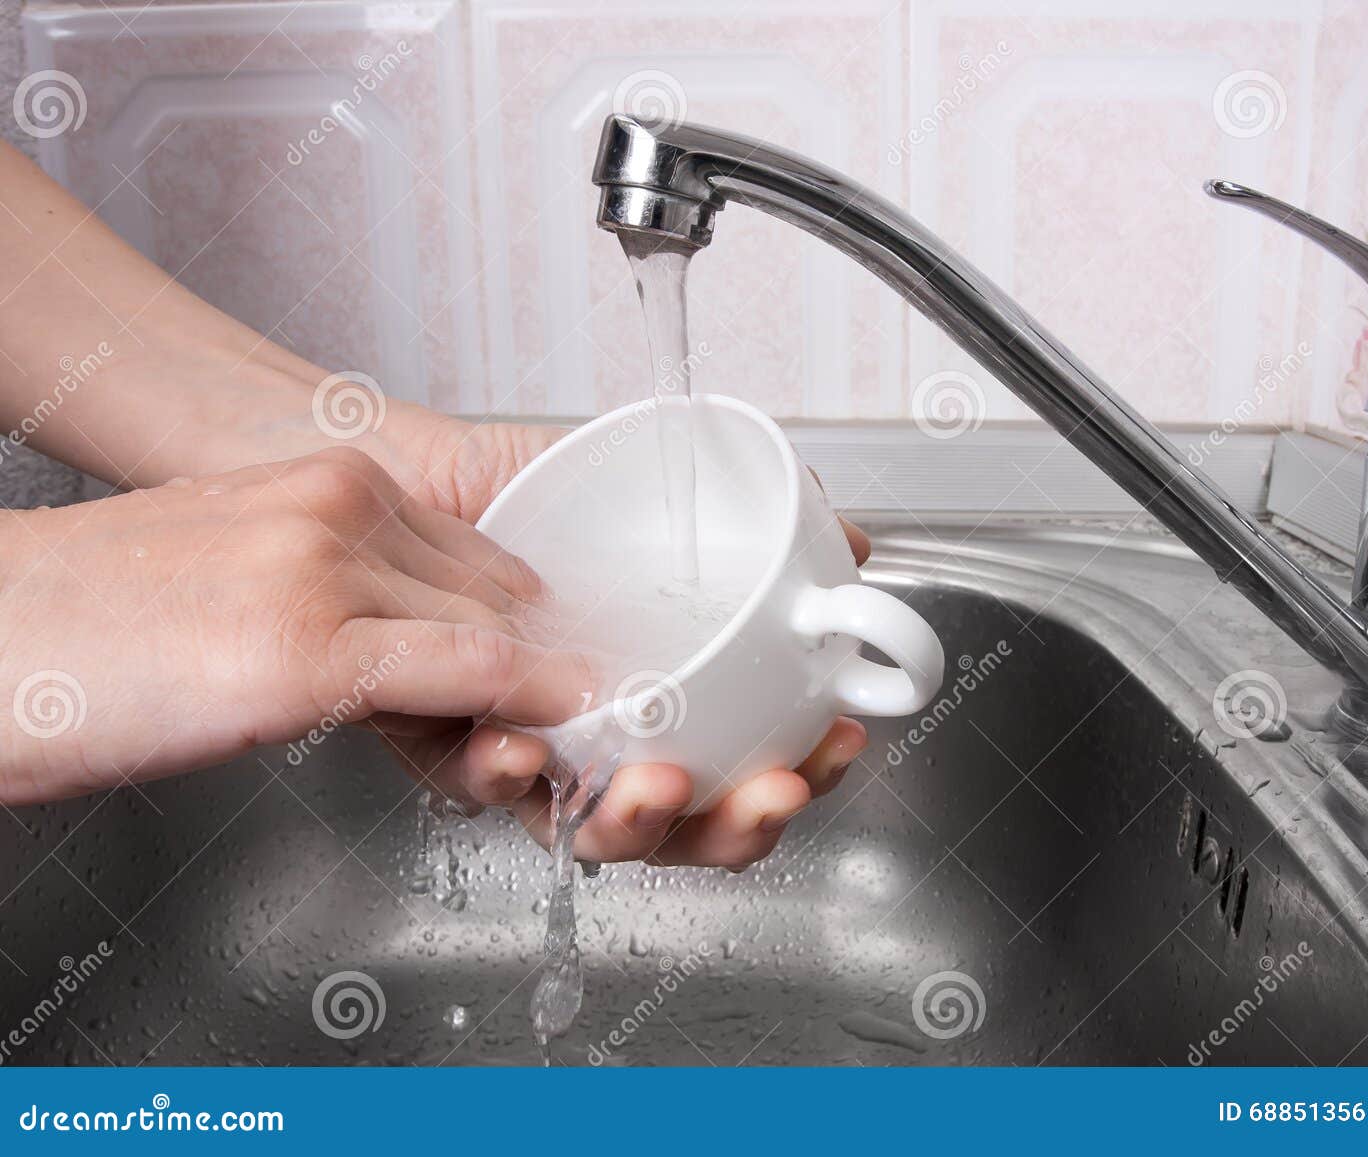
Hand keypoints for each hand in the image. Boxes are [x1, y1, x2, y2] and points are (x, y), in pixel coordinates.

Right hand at [0, 448, 587, 803]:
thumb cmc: (93, 619)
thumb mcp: (241, 566)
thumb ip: (335, 585)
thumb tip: (409, 640)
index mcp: (329, 483)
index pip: (475, 554)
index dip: (527, 624)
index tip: (564, 667)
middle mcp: (340, 508)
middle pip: (498, 591)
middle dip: (545, 660)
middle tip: (596, 710)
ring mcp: (327, 571)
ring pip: (494, 630)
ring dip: (547, 690)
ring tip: (592, 732)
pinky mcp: (309, 648)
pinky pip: (464, 672)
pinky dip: (531, 700)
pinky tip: (570, 718)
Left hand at [355, 407, 872, 867]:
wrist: (409, 466)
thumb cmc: (527, 498)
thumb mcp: (644, 497)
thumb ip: (750, 521)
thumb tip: (854, 542)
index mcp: (658, 704)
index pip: (738, 772)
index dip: (796, 775)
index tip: (836, 746)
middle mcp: (595, 742)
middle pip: (679, 825)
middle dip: (731, 827)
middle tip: (767, 791)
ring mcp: (526, 750)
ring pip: (584, 827)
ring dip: (628, 821)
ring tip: (652, 783)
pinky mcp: (440, 742)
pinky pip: (475, 786)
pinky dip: (506, 778)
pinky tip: (522, 750)